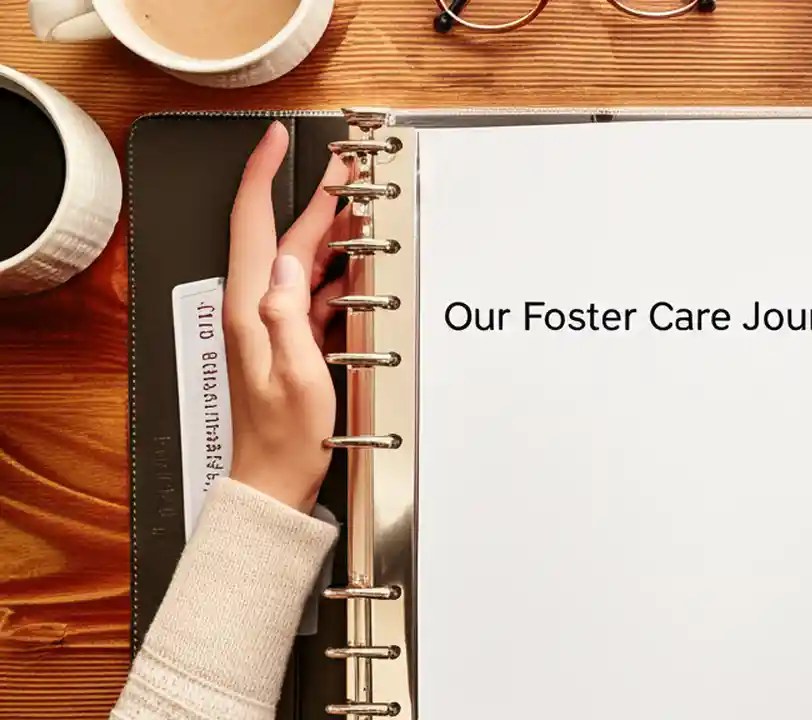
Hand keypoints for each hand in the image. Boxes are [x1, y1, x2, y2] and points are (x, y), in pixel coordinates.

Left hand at [223, 121, 350, 511]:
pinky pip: (312, 289)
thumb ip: (287, 313)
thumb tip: (289, 259)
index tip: (277, 141)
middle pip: (282, 234)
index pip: (251, 224)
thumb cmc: (284, 436)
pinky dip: (336, 271)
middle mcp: (255, 307)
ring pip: (299, 259)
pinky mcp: (289, 337)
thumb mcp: (293, 375)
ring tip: (361, 211)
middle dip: (315, 196)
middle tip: (347, 170)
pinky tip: (357, 266)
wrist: (274, 478)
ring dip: (330, 232)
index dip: (262, 174)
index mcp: (250, 308)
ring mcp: (272, 322)